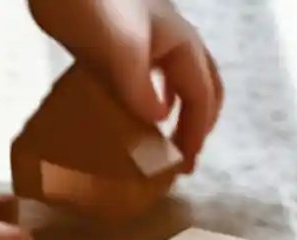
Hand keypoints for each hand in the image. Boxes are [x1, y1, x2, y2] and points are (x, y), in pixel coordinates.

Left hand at [30, 0, 223, 171]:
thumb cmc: (91, 6)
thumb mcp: (118, 50)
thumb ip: (139, 88)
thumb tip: (158, 122)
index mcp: (182, 44)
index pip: (202, 96)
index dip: (197, 132)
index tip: (186, 166)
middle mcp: (175, 40)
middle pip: (204, 85)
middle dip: (200, 122)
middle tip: (186, 156)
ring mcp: (152, 36)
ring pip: (181, 79)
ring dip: (181, 110)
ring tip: (167, 139)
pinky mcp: (125, 36)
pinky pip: (154, 74)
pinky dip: (155, 97)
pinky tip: (137, 109)